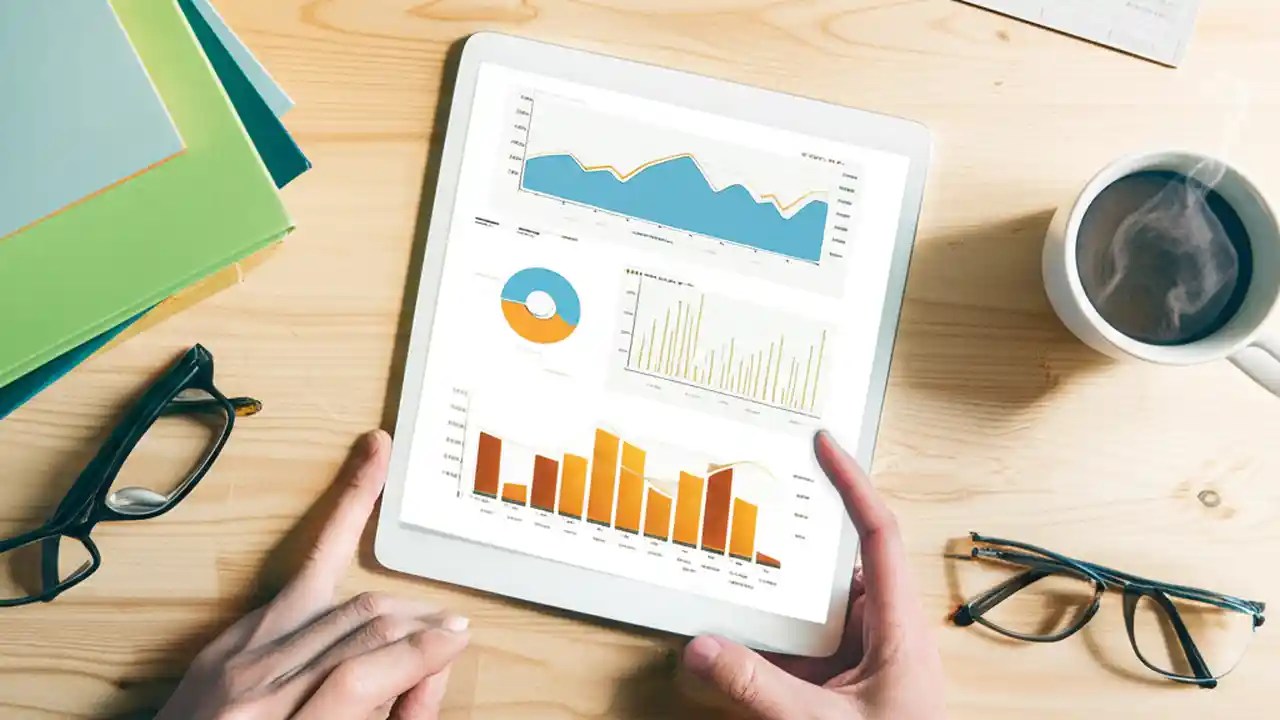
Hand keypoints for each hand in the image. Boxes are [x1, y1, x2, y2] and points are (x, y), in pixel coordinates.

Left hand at [157, 430, 468, 719]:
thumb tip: (424, 674)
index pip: (369, 671)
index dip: (426, 653)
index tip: (459, 642)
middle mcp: (252, 685)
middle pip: (361, 625)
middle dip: (419, 626)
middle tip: (451, 638)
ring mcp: (234, 654)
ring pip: (338, 595)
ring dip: (393, 593)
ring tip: (429, 601)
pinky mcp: (227, 639)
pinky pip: (298, 576)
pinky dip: (340, 520)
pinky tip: (366, 471)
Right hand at [683, 431, 945, 718]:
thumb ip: (757, 689)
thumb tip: (702, 648)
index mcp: (899, 631)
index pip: (877, 535)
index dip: (852, 483)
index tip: (825, 444)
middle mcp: (888, 635)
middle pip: (840, 565)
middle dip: (798, 538)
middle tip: (758, 501)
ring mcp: (869, 660)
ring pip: (821, 607)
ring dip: (783, 593)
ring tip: (738, 563)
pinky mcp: (851, 683)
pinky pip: (810, 644)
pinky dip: (777, 636)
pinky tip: (742, 634)